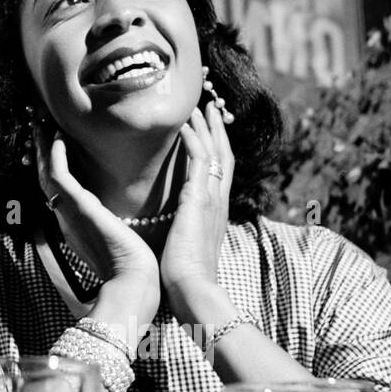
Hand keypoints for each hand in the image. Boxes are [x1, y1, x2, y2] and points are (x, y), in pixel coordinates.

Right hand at [34, 121, 159, 318]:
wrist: (134, 283)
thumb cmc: (134, 269)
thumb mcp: (120, 242)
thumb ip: (115, 227)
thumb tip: (123, 220)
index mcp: (76, 224)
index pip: (58, 188)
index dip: (52, 165)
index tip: (55, 143)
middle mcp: (66, 217)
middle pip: (46, 177)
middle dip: (42, 151)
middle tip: (40, 125)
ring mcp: (69, 212)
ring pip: (46, 173)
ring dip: (43, 146)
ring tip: (43, 123)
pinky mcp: (77, 207)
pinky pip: (58, 175)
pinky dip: (55, 155)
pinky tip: (58, 137)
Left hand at [160, 102, 233, 317]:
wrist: (192, 290)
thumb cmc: (183, 275)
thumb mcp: (184, 244)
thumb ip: (180, 229)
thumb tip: (167, 224)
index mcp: (214, 210)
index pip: (219, 168)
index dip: (215, 143)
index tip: (207, 124)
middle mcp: (218, 200)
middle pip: (223, 152)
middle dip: (216, 126)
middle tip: (209, 101)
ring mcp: (213, 199)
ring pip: (215, 150)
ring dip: (205, 123)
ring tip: (198, 101)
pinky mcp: (200, 200)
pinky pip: (200, 159)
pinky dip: (194, 138)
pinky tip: (184, 122)